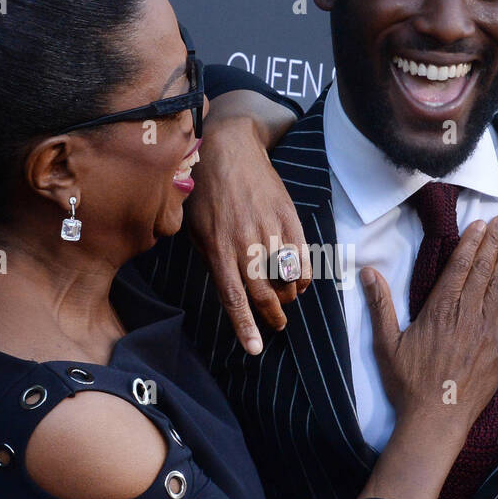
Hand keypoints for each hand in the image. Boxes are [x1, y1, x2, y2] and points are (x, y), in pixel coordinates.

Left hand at [183, 91, 307, 354]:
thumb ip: (211, 261)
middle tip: (277, 324)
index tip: (256, 348)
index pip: (235, 298)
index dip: (246, 327)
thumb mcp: (195, 229)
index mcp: (218, 250)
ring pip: (287, 279)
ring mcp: (269, 231)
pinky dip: (303, 275)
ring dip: (287, 295)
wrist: (229, 150)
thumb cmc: (205, 192)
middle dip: (273, 316)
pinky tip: (297, 279)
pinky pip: (302, 258)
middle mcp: (245, 244)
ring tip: (284, 296)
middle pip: (265, 294)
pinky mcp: (288, 218)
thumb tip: (229, 290)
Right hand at [362, 216, 497, 436]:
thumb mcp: (386, 344)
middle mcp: (466, 315)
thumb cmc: (408, 383)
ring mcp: (486, 331)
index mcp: (438, 310)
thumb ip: (380, 305)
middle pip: (482, 270)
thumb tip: (368, 273)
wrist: (436, 418)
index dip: (470, 243)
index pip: (458, 267)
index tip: (480, 224)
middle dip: (493, 242)